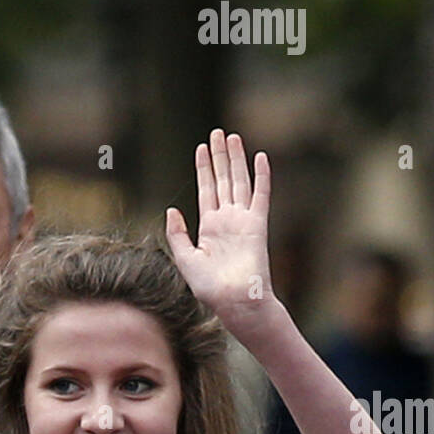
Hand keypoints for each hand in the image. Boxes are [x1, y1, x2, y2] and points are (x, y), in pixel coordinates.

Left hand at [165, 129, 275, 336]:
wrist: (234, 300)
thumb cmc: (210, 288)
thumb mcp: (185, 259)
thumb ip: (178, 235)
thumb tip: (171, 210)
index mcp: (209, 228)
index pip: (206, 191)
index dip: (204, 169)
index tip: (202, 149)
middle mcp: (227, 220)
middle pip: (223, 180)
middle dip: (220, 156)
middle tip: (217, 133)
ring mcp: (243, 221)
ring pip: (239, 182)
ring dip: (236, 159)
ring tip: (232, 136)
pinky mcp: (258, 224)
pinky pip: (261, 195)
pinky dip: (262, 176)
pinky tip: (261, 157)